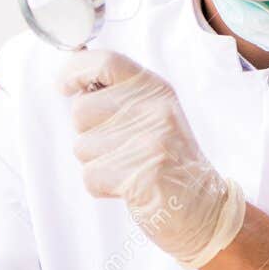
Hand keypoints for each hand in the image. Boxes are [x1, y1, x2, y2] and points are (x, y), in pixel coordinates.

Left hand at [59, 50, 245, 268]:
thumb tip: (75, 84)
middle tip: (118, 148)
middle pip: (81, 110)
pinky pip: (90, 176)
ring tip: (128, 169)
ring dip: (96, 163)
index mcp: (155, 89)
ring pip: (83, 147)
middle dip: (87, 134)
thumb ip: (119, 97)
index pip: (106, 62)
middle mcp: (154, 109)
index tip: (64, 85)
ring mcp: (150, 141)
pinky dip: (101, 187)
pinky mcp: (142, 175)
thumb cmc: (168, 161)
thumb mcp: (153, 114)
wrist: (204, 207)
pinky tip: (128, 188)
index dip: (75, 69)